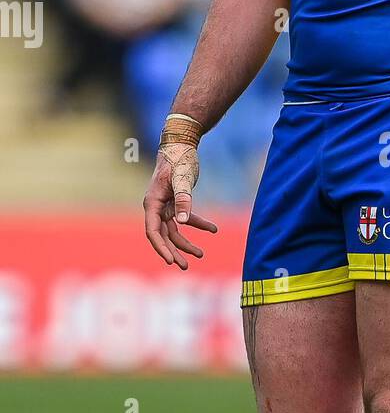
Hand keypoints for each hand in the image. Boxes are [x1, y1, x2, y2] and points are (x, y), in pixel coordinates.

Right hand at [143, 143, 216, 268]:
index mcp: (152, 203)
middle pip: (162, 236)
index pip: (153, 231)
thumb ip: (183, 200)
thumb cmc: (179, 160)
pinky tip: (213, 229)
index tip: (171, 261)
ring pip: (173, 231)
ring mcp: (165, 206)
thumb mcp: (183, 179)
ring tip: (201, 255)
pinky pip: (185, 219)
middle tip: (185, 267)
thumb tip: (183, 222)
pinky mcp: (176, 203)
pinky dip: (198, 224)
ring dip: (186, 244)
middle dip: (173, 252)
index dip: (161, 248)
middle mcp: (156, 207)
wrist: (180, 145)